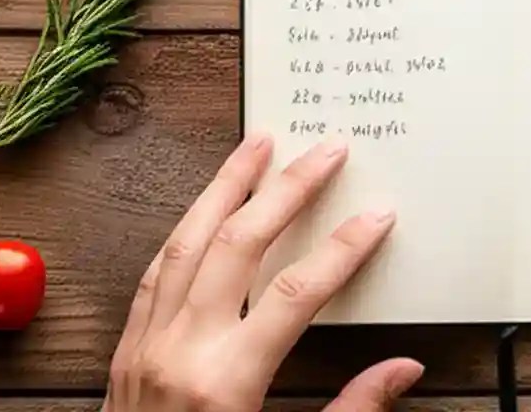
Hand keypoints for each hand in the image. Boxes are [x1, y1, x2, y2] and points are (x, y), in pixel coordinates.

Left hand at [105, 135, 422, 411]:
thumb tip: (404, 369)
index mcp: (226, 384)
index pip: (295, 293)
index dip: (342, 249)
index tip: (376, 216)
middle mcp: (180, 352)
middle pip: (237, 245)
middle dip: (285, 190)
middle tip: (323, 150)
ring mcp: (146, 347)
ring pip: (184, 243)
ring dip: (224, 188)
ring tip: (256, 147)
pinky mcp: (127, 352)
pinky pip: (155, 272)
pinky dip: (185, 230)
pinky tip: (205, 209)